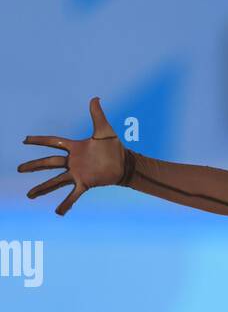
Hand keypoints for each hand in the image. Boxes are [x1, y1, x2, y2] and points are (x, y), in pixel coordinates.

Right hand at [18, 96, 125, 215]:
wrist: (125, 164)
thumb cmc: (115, 147)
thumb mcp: (104, 130)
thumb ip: (97, 115)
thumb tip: (95, 98)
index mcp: (75, 148)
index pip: (53, 142)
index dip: (39, 141)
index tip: (25, 140)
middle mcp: (73, 162)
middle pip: (49, 163)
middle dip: (34, 166)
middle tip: (19, 169)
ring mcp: (77, 174)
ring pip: (56, 181)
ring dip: (43, 188)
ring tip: (30, 195)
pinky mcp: (85, 184)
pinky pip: (73, 195)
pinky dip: (66, 204)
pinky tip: (58, 213)